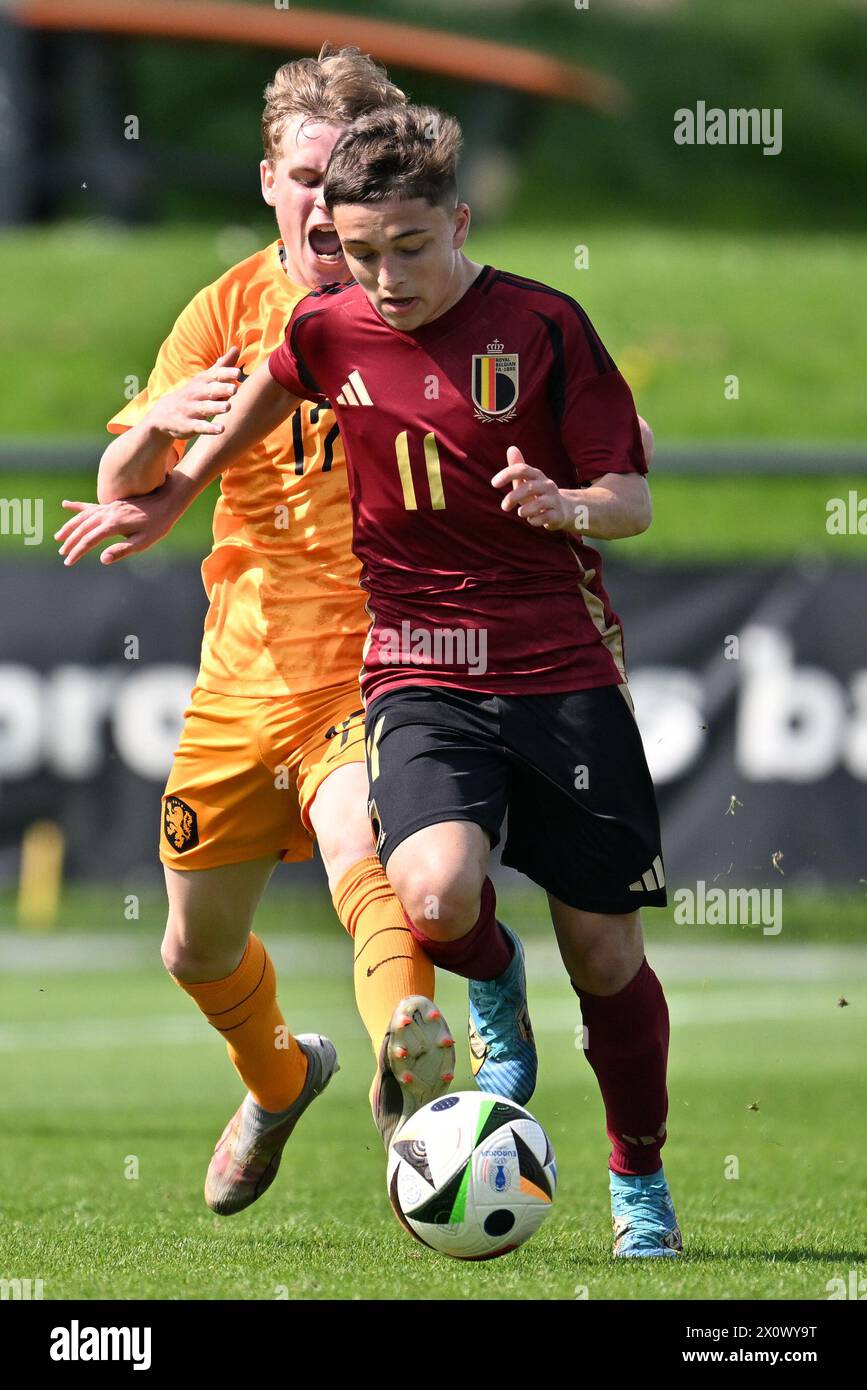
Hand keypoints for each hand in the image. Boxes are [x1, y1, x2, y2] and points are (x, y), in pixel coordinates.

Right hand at [55, 471, 190, 566]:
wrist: (167, 499)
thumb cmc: (158, 524)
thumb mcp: (143, 542)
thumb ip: (122, 550)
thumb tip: (102, 559)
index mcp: (114, 524)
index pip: (89, 540)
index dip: (77, 552)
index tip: (68, 562)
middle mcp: (108, 513)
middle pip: (82, 528)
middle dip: (70, 541)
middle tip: (62, 553)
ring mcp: (109, 507)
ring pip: (83, 516)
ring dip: (69, 526)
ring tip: (58, 537)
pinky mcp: (112, 504)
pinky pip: (91, 506)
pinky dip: (77, 507)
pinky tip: (66, 504)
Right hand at [148, 347, 242, 439]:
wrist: (164, 413)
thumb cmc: (193, 394)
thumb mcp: (204, 378)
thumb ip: (222, 366)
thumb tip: (236, 348)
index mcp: (202, 382)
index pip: (214, 375)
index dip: (226, 374)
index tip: (238, 372)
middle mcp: (196, 394)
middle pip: (210, 390)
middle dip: (222, 389)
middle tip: (235, 389)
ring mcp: (191, 410)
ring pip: (204, 408)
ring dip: (216, 407)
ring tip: (228, 407)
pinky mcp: (188, 425)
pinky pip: (199, 426)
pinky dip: (209, 428)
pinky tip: (221, 429)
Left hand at [491, 446, 574, 531]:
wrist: (562, 510)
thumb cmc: (538, 494)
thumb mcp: (527, 481)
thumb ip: (517, 467)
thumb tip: (511, 448)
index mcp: (537, 476)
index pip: (522, 470)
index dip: (507, 474)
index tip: (494, 483)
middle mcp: (548, 485)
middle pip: (529, 487)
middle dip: (513, 497)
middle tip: (504, 506)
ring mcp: (554, 500)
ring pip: (538, 503)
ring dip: (524, 510)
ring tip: (521, 513)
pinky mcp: (558, 514)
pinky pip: (544, 517)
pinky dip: (534, 520)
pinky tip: (532, 519)